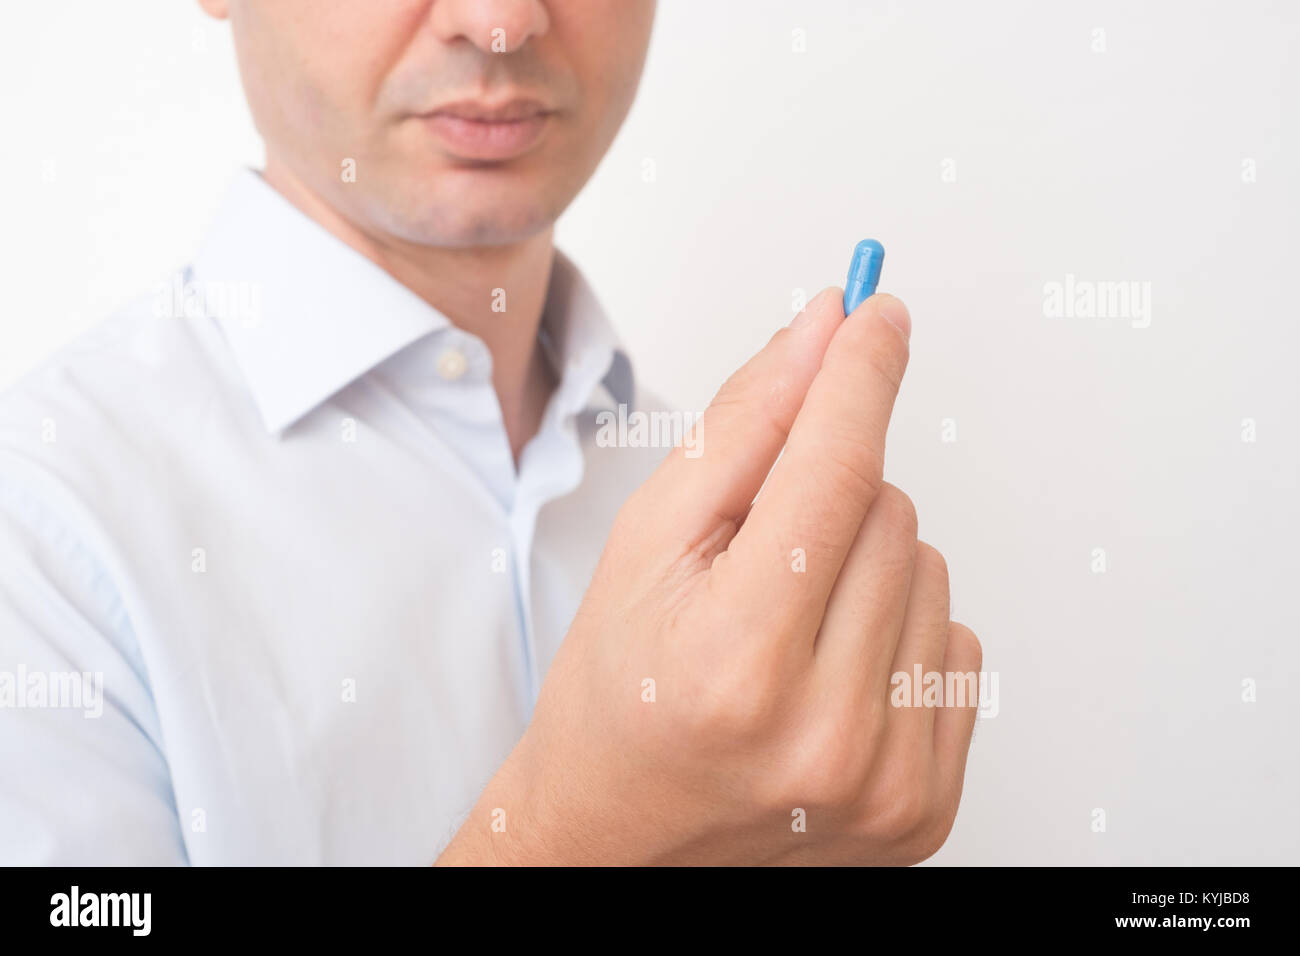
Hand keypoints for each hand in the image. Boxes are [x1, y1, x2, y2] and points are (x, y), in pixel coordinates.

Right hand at [438, 288, 980, 864]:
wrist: (623, 837)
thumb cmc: (617, 691)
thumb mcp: (647, 545)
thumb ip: (741, 429)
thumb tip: (823, 331)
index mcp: (736, 661)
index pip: (832, 473)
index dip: (857, 377)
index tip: (876, 311)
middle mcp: (825, 733)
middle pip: (888, 512)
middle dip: (828, 498)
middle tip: (754, 560)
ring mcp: (888, 780)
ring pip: (929, 567)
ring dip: (864, 564)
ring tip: (786, 624)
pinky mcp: (928, 803)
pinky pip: (956, 640)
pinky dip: (898, 627)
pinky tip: (830, 670)